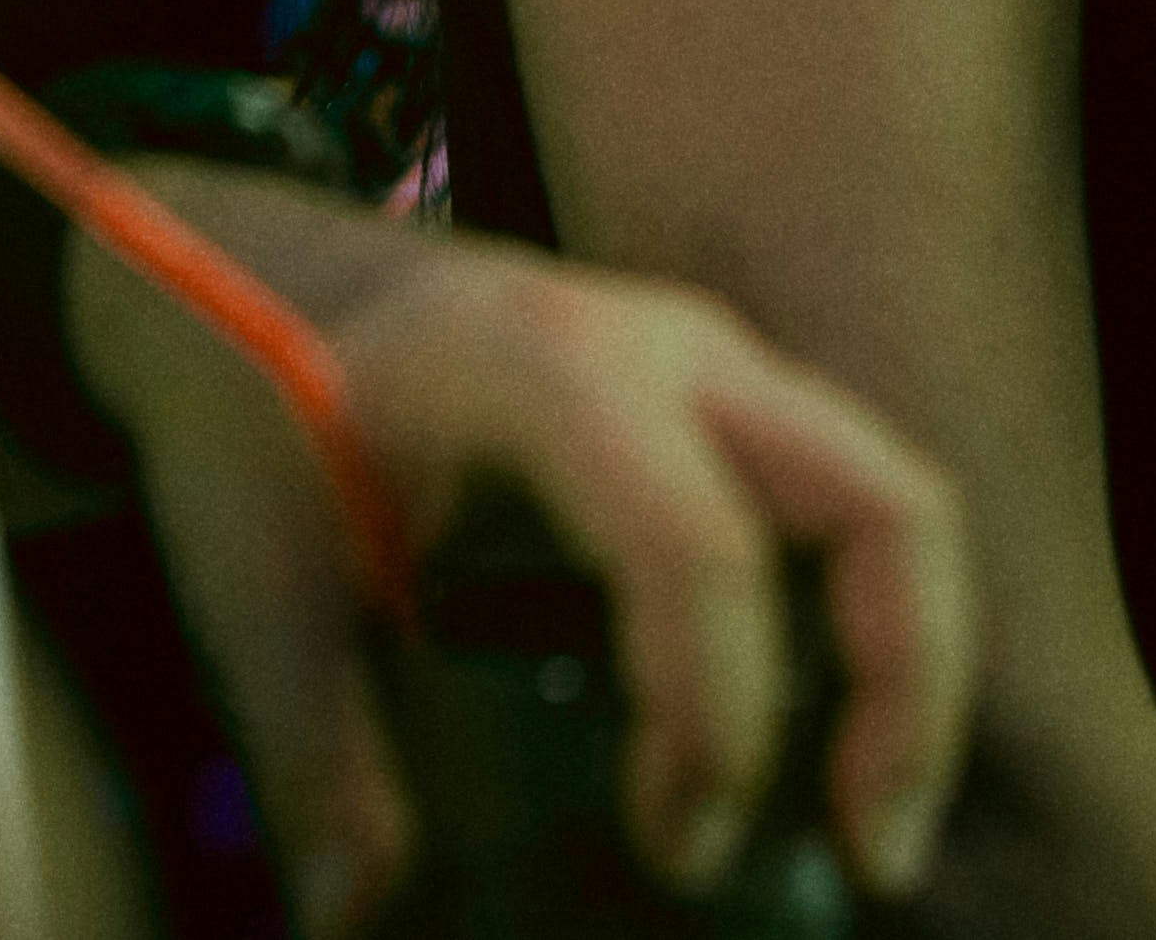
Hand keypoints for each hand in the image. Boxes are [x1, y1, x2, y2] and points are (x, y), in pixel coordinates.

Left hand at [87, 184, 968, 936]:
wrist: (245, 278)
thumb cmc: (250, 410)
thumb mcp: (252, 578)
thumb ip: (312, 747)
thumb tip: (358, 914)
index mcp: (552, 372)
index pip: (702, 548)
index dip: (718, 717)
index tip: (676, 849)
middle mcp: (672, 349)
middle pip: (883, 500)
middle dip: (908, 686)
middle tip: (873, 853)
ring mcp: (716, 365)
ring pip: (894, 496)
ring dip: (910, 663)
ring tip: (867, 828)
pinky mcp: (725, 404)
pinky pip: (848, 509)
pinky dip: (864, 631)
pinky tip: (808, 755)